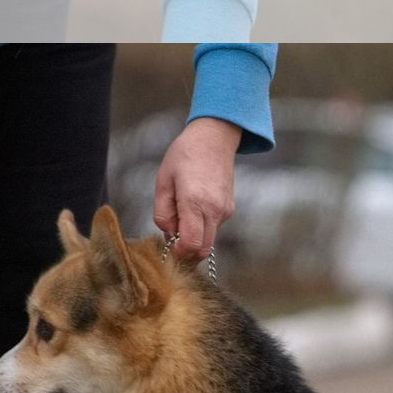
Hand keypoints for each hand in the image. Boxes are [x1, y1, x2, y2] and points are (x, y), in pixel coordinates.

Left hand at [154, 117, 241, 260]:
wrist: (214, 139)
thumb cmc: (184, 155)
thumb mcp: (163, 182)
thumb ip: (163, 213)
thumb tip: (169, 235)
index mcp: (195, 203)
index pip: (191, 245)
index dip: (179, 253)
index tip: (170, 248)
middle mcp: (214, 211)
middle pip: (203, 250)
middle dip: (187, 251)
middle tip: (174, 238)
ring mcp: (224, 212)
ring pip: (208, 239)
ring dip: (194, 236)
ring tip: (182, 212)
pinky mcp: (229, 210)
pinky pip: (214, 227)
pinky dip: (202, 225)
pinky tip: (195, 205)